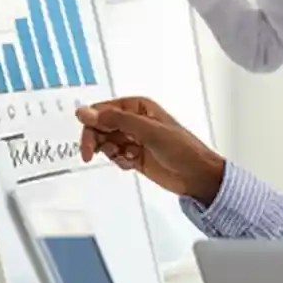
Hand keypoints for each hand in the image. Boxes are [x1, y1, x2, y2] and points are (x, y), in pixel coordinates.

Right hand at [76, 97, 225, 202]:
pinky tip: (132, 163)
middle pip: (99, 126)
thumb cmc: (182, 149)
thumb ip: (116, 120)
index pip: (102, 110)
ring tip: (126, 156)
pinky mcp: (134, 155)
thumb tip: (85, 112)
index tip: (91, 140)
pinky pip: (115, 156)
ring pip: (105, 142)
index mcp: (139, 107)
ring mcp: (134, 139)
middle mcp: (134, 121)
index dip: (92, 124)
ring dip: (110, 151)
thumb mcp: (148, 131)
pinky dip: (119, 161)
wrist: (197, 176)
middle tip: (93, 153)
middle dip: (96, 140)